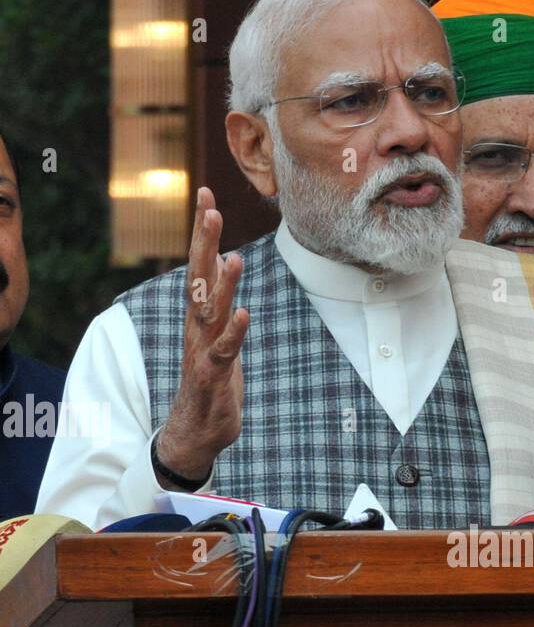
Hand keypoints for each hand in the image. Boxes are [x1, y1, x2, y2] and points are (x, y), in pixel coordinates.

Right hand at [156, 187, 247, 484]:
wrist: (195, 432)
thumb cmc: (211, 382)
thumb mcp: (220, 336)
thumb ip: (221, 304)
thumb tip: (226, 266)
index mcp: (199, 315)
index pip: (199, 265)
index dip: (202, 231)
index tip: (207, 194)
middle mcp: (196, 327)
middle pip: (198, 277)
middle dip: (204, 242)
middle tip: (209, 205)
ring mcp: (201, 351)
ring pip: (209, 312)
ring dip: (221, 285)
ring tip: (234, 257)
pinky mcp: (211, 377)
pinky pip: (223, 352)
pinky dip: (234, 333)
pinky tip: (245, 314)